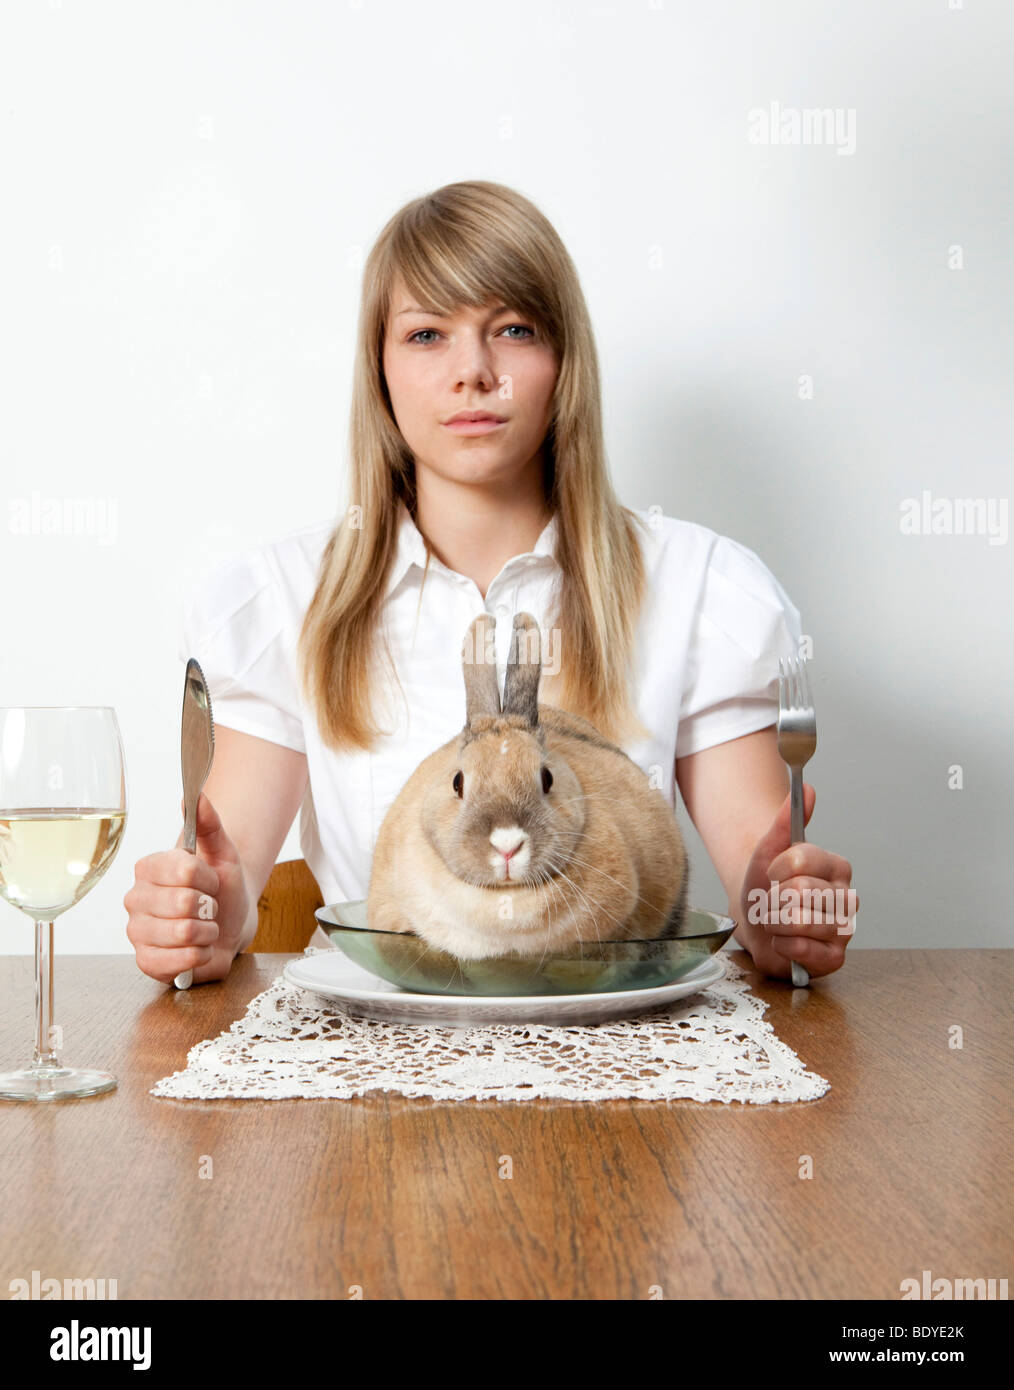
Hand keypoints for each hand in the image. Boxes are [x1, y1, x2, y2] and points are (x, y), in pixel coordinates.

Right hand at [124, 793, 251, 984]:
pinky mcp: (145, 962)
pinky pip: (178, 961)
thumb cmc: (223, 888)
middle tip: (208, 908)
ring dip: (208, 932)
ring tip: (204, 927)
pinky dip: (200, 955)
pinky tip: (197, 948)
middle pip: (183, 902)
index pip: (183, 869)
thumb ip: (209, 823)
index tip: (210, 882)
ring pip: (183, 932)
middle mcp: (135, 899)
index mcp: (147, 868)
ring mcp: (137, 932)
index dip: (208, 879)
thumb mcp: (222, 853)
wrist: (231, 924)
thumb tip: (197, 795)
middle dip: (210, 907)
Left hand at [738, 783, 857, 980]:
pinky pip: (803, 949)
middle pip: (800, 892)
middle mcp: (847, 896)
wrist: (755, 919)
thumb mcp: (769, 849)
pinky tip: (783, 939)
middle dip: (772, 898)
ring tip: (776, 919)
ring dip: (774, 921)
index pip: (803, 859)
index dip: (776, 868)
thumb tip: (807, 788)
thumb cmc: (766, 885)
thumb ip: (787, 819)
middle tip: (772, 901)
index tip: (772, 873)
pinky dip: (782, 944)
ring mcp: (844, 928)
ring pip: (799, 920)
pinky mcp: (834, 958)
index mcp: (837, 866)